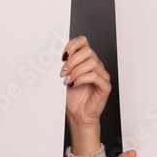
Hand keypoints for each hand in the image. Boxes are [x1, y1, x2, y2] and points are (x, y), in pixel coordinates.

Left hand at [62, 36, 110, 154]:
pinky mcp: (105, 86)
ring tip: (67, 81)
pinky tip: (74, 85)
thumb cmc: (71, 97)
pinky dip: (82, 79)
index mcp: (86, 59)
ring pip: (92, 63)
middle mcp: (96, 65)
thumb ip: (61, 63)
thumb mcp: (63, 76)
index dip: (72, 45)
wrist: (77, 115)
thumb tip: (52, 51)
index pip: (83, 41)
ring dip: (76, 71)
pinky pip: (96, 76)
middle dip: (72, 61)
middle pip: (88, 51)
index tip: (61, 56)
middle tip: (62, 72)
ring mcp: (102, 75)